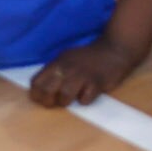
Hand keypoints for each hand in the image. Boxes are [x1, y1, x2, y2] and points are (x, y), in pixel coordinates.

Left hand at [27, 37, 145, 107]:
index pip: (36, 82)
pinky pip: (85, 99)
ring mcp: (82, 75)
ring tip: (75, 97)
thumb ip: (55, 71)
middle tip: (58, 101)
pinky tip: (89, 93)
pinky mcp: (96, 83)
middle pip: (47, 91)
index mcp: (58, 62)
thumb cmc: (90, 58)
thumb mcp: (68, 59)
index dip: (37, 94)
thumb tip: (42, 89)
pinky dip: (85, 99)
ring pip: (64, 96)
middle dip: (50, 101)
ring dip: (67, 101)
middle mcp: (67, 68)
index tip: (46, 98)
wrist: (116, 49)